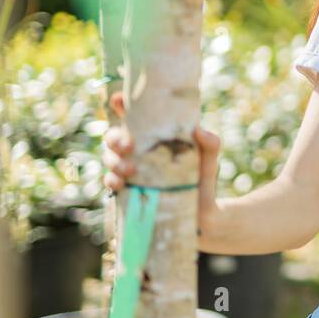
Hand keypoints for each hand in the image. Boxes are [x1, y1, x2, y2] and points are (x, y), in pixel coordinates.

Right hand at [103, 91, 221, 237]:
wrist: (204, 218)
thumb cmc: (202, 183)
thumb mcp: (208, 163)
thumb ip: (210, 146)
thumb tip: (201, 131)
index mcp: (152, 140)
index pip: (132, 119)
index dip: (121, 106)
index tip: (119, 99)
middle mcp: (137, 154)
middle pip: (113, 138)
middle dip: (114, 138)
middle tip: (128, 144)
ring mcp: (129, 174)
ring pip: (109, 160)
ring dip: (113, 161)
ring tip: (130, 168)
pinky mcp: (127, 195)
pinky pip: (111, 185)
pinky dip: (111, 182)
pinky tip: (119, 183)